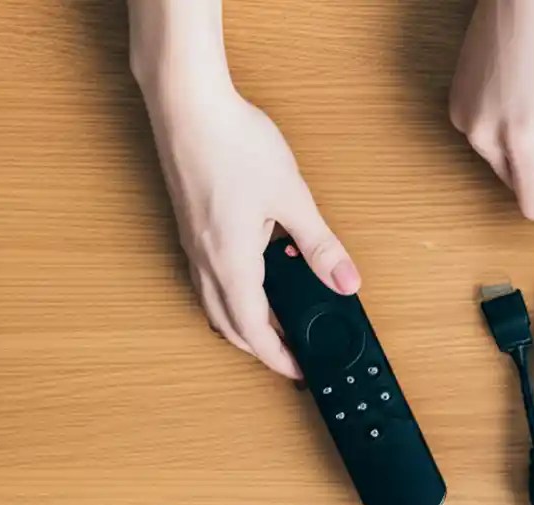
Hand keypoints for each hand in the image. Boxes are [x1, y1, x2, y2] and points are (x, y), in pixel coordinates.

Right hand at [143, 85, 359, 378]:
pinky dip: (231, 293)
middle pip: (229, 325)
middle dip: (261, 347)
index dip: (279, 358)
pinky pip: (207, 277)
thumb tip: (347, 283)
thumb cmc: (233, 143)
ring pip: (213, 302)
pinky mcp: (188, 225)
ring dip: (243, 321)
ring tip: (278, 321)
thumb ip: (321, 246)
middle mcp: (204, 260)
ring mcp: (191, 244)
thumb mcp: (292, 199)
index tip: (300, 372)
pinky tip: (255, 275)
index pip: (255, 331)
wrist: (186, 103)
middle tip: (291, 353)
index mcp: (230, 263)